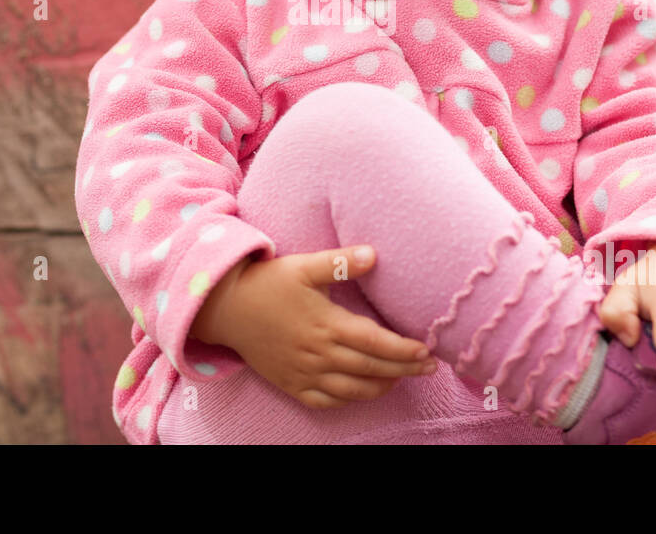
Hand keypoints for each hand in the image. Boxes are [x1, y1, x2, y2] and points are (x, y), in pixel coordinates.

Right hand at [209, 244, 437, 409]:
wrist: (225, 307)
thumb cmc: (268, 283)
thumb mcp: (303, 265)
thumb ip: (340, 262)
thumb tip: (375, 254)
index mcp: (326, 324)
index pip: (375, 342)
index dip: (404, 350)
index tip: (427, 351)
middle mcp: (318, 353)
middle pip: (371, 368)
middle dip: (404, 370)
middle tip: (430, 368)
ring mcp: (304, 373)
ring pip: (352, 389)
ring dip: (382, 386)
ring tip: (402, 378)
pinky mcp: (290, 384)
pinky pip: (325, 401)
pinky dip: (349, 399)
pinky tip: (363, 391)